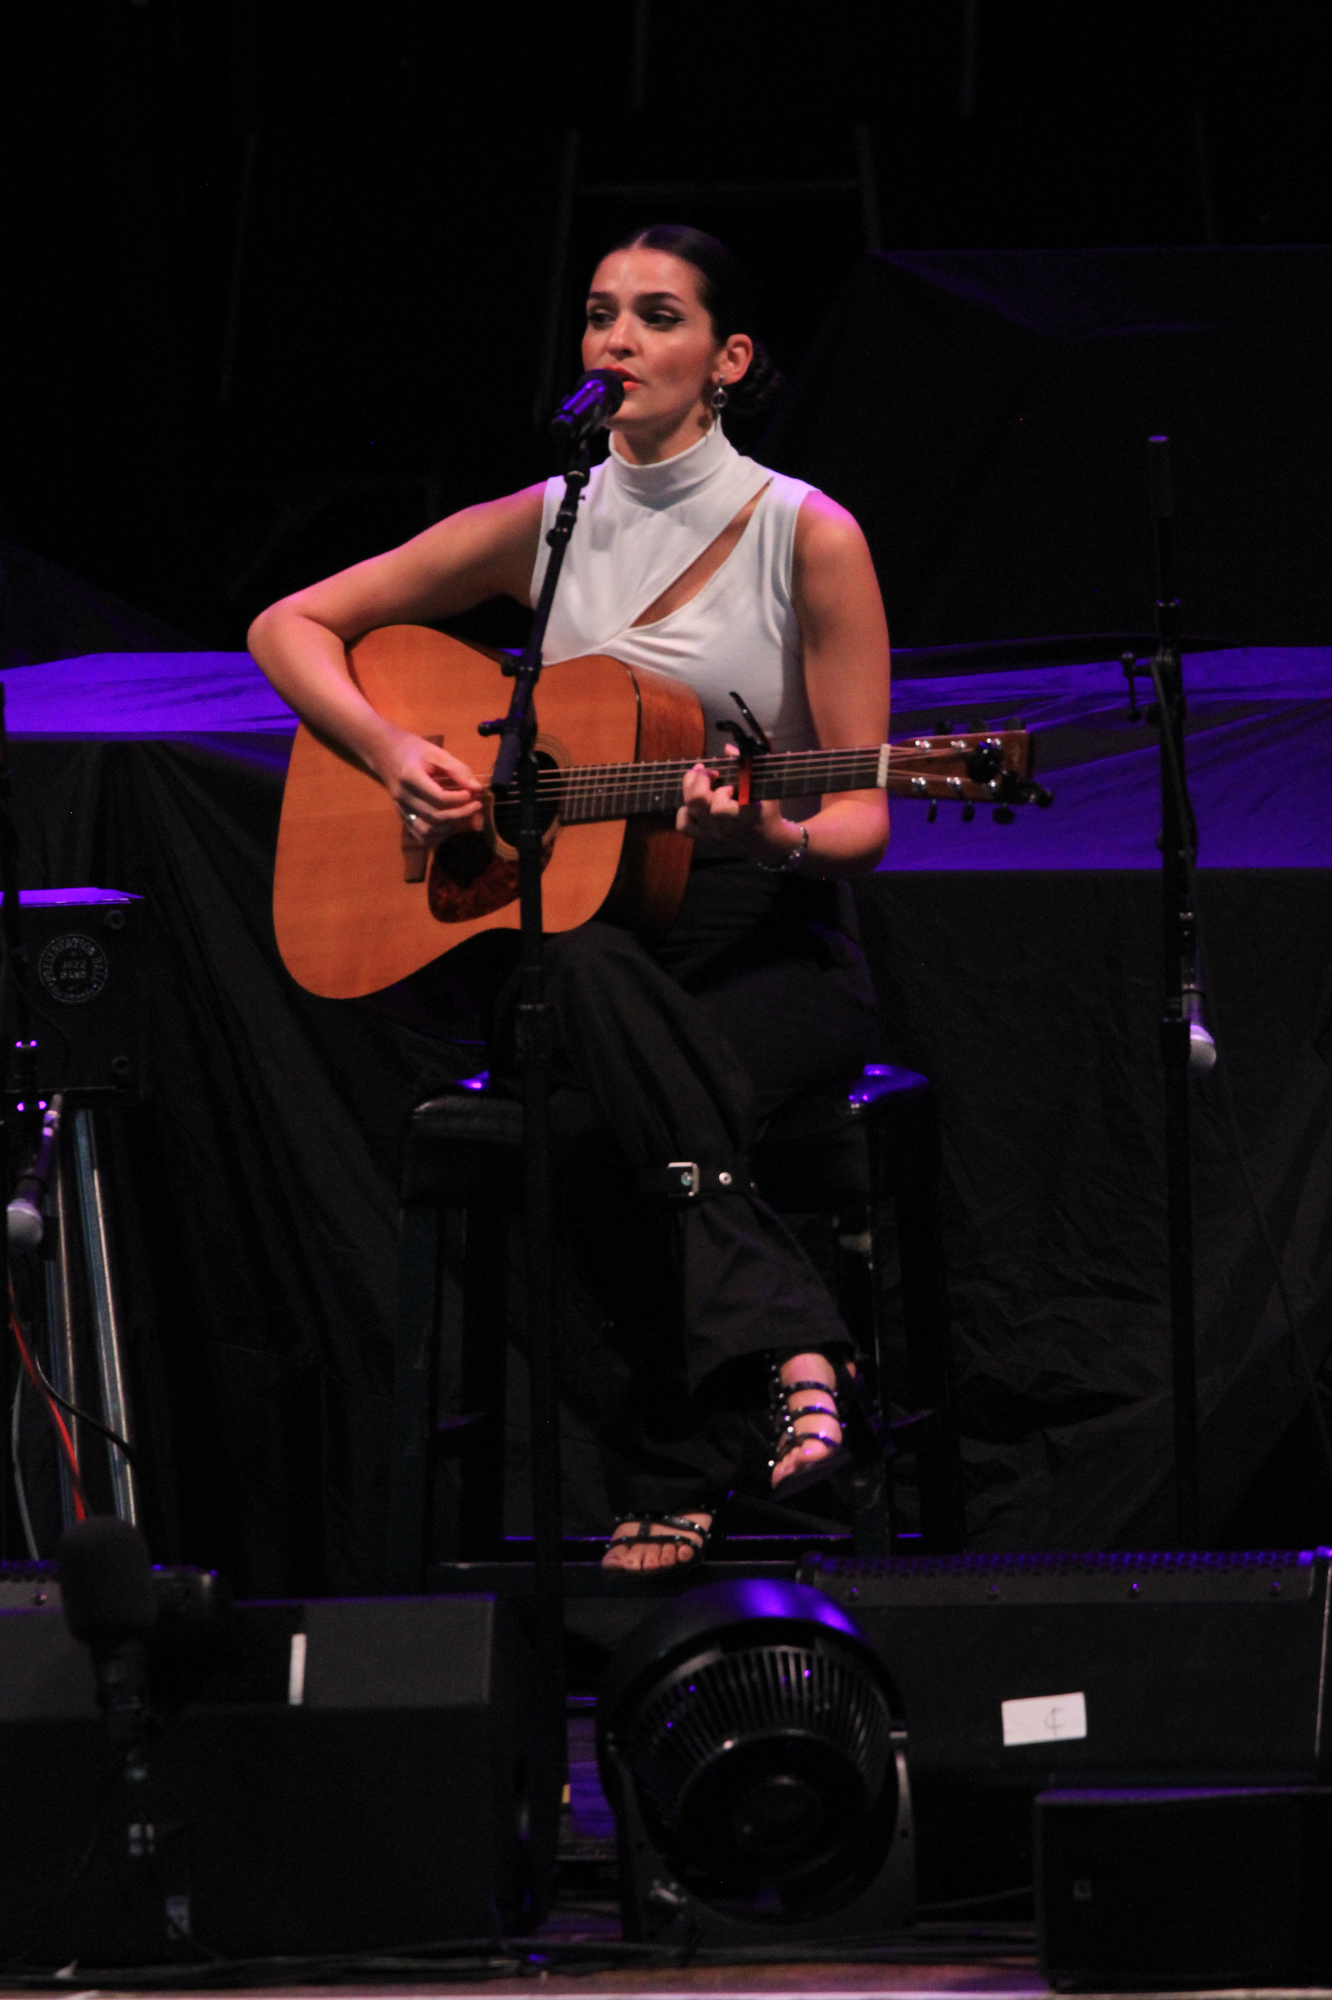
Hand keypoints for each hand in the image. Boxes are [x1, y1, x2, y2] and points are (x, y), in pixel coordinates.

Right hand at [375, 729, 483, 844]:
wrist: (384, 752)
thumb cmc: (413, 749)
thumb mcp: (436, 753)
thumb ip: (457, 769)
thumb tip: (477, 788)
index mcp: (411, 777)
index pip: (439, 797)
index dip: (460, 799)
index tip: (473, 794)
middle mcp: (403, 797)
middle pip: (435, 817)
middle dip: (460, 814)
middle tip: (475, 806)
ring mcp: (400, 809)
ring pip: (427, 831)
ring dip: (449, 828)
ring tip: (463, 816)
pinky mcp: (401, 816)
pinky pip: (419, 836)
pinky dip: (437, 836)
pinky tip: (449, 826)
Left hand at [675, 743, 795, 862]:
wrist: (767, 842)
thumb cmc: (767, 810)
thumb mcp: (764, 787)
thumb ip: (747, 767)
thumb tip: (727, 749)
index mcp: (745, 815)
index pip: (723, 805)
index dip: (724, 789)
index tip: (734, 784)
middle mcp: (726, 827)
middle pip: (698, 800)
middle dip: (702, 779)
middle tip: (711, 772)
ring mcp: (714, 834)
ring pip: (690, 808)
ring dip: (692, 789)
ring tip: (700, 779)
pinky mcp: (705, 838)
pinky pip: (683, 825)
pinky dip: (685, 811)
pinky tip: (694, 803)